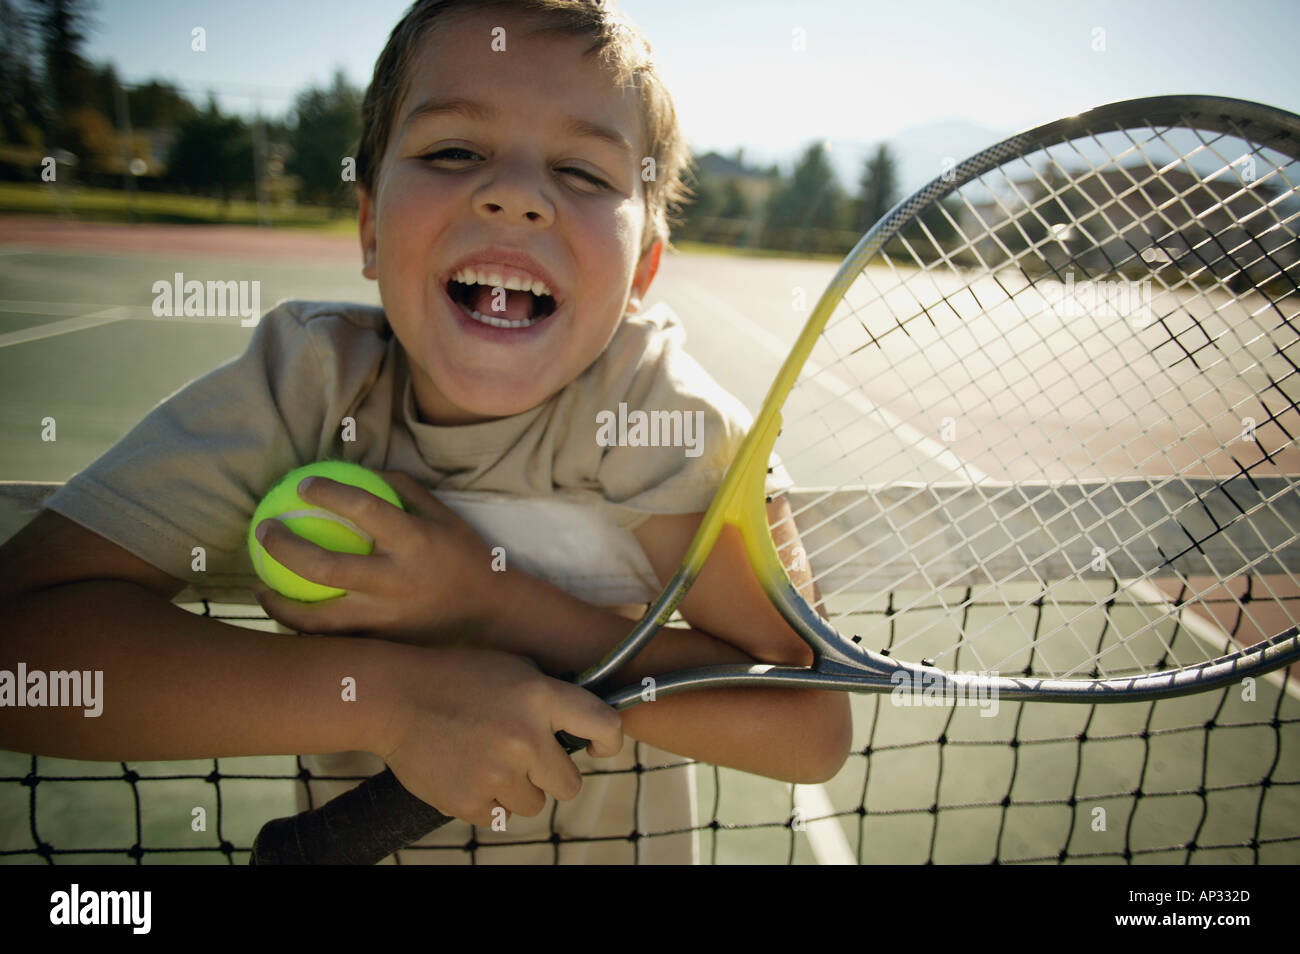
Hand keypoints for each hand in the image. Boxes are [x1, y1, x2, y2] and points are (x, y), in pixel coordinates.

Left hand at [252, 469, 497, 640]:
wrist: (494, 615)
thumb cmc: (467, 558)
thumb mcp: (445, 516)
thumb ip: (404, 490)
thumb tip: (363, 470)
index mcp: (415, 542)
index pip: (363, 508)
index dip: (327, 492)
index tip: (302, 484)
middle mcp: (397, 580)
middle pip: (325, 567)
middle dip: (284, 547)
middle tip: (263, 531)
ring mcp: (388, 617)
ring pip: (319, 617)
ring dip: (281, 602)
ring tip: (259, 586)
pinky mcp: (384, 642)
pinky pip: (334, 637)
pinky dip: (306, 627)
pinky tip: (287, 615)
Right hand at [380, 646, 623, 826]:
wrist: (395, 697)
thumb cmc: (457, 677)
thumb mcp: (513, 668)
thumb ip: (550, 696)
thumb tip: (583, 724)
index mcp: (541, 697)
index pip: (605, 725)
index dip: (610, 742)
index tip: (598, 749)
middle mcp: (525, 738)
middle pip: (570, 785)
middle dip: (552, 776)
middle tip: (526, 759)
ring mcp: (497, 773)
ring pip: (534, 805)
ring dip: (517, 790)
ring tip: (488, 761)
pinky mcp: (469, 801)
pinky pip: (498, 817)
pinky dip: (486, 801)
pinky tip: (467, 772)